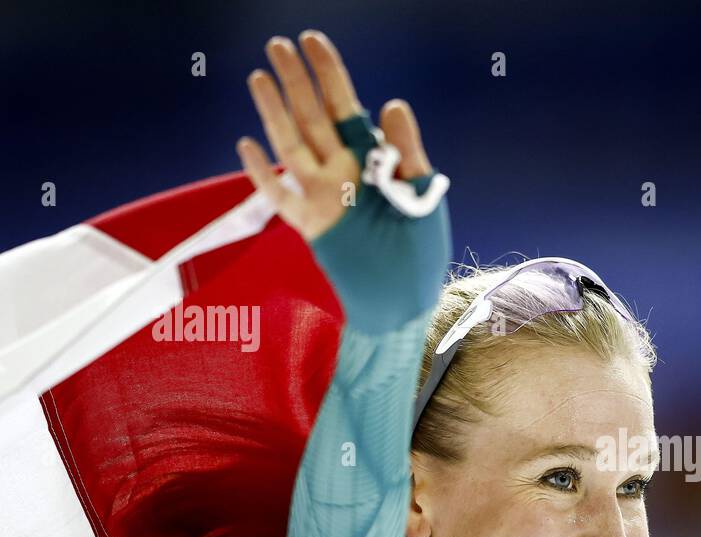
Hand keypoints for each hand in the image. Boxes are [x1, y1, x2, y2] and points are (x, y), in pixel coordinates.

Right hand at [236, 30, 432, 240]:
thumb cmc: (418, 249)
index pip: (344, 107)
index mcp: (370, 160)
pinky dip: (262, 174)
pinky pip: (280, 197)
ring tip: (259, 77)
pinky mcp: (311, 227)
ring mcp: (323, 198)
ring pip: (292, 147)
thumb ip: (406, 152)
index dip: (328, 74)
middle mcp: (342, 172)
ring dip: (274, 113)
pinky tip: (246, 145)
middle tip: (276, 44)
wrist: (405, 301)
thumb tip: (393, 103)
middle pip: (312, 118)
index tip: (311, 39)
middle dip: (295, 81)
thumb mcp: (422, 197)